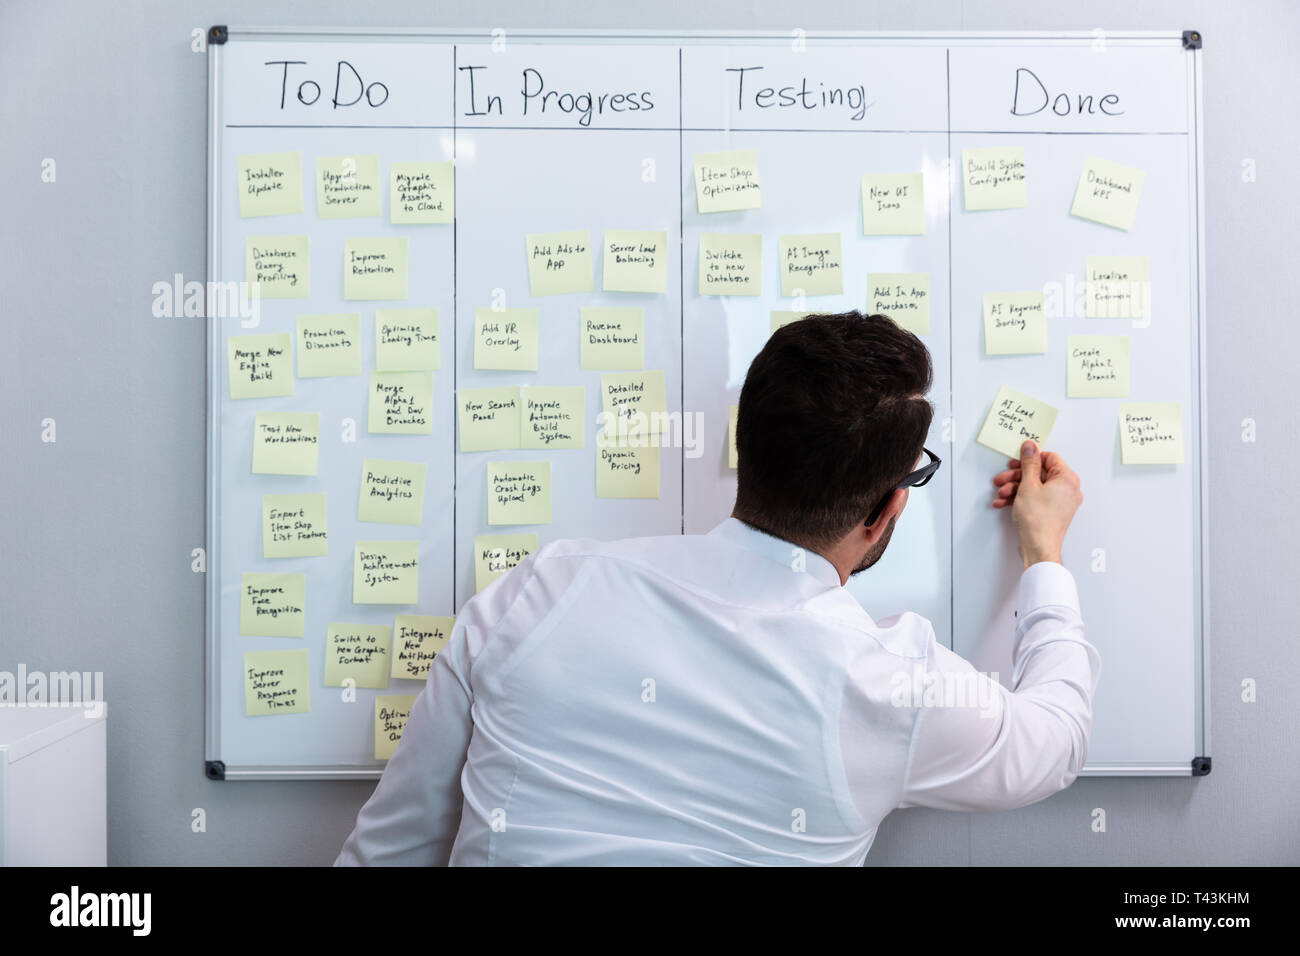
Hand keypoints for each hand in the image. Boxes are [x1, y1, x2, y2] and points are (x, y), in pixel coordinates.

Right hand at [991, 440, 1082, 569]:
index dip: (1030, 458)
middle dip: (1017, 476)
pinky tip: (1005, 503)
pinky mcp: (1052, 511)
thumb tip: (1030, 447)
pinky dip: (1020, 499)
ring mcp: (1060, 501)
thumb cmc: (1038, 520)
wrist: (1038, 547)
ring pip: (1035, 486)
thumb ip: (1029, 463)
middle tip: (1003, 478)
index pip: (1049, 458)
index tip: (1016, 460)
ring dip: (1015, 488)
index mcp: (1067, 479)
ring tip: (1002, 494)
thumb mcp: (1028, 485)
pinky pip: (1036, 498)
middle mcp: (1068, 489)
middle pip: (1039, 473)